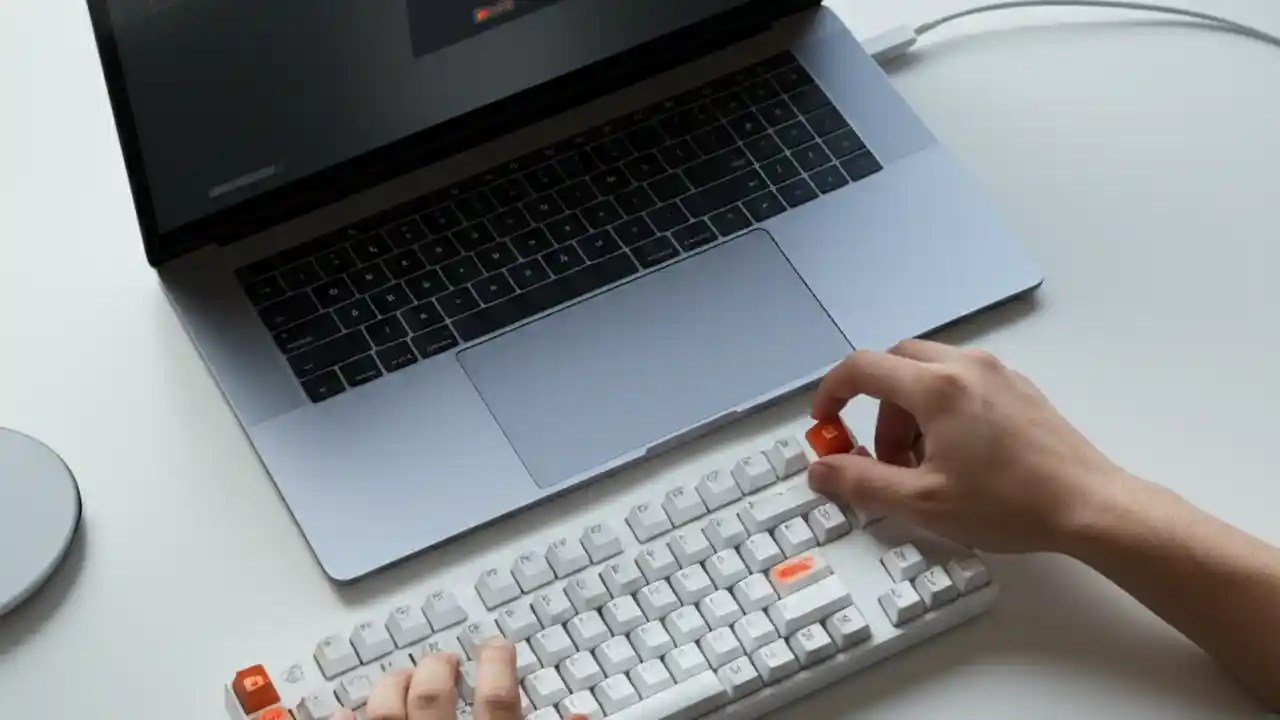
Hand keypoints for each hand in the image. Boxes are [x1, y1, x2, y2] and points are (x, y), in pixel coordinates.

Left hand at [336, 641, 523, 719]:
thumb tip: (569, 712)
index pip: (497, 702)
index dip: (498, 666)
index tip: (496, 645)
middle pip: (432, 697)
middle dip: (437, 668)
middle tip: (444, 659)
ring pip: (386, 713)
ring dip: (393, 687)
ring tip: (402, 676)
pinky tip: (343, 710)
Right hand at [807, 340, 1135, 552]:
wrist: (1090, 507)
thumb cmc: (1010, 504)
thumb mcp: (921, 503)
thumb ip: (861, 481)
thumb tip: (821, 469)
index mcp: (937, 388)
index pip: (862, 368)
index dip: (830, 393)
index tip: (824, 424)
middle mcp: (966, 367)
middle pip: (895, 363)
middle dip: (874, 406)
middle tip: (880, 453)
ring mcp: (997, 373)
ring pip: (929, 371)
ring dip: (908, 409)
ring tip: (920, 464)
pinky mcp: (1019, 388)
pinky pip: (961, 381)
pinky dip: (940, 408)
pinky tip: (955, 455)